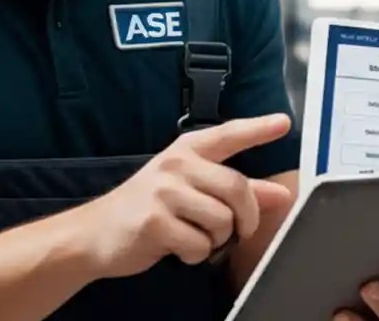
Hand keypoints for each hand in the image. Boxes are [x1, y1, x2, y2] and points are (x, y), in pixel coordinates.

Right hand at [80, 113, 294, 277]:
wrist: (95, 233)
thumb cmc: (149, 208)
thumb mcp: (191, 190)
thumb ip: (238, 190)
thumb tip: (280, 194)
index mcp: (186, 151)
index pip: (228, 135)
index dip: (258, 129)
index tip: (283, 123)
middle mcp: (175, 165)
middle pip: (237, 189)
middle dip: (246, 218)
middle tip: (238, 230)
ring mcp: (163, 192)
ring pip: (222, 221)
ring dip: (217, 239)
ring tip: (194, 235)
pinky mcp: (154, 222)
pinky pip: (199, 245)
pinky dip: (196, 254)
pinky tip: (177, 247)